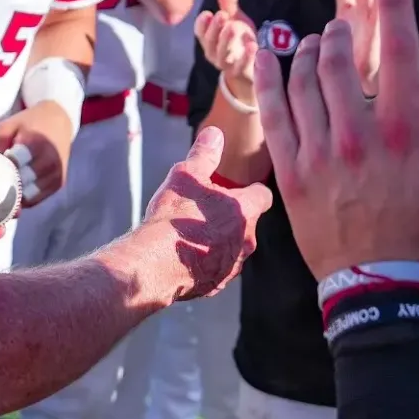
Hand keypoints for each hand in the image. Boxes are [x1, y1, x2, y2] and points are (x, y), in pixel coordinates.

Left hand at [0, 101, 74, 208]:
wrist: (60, 121)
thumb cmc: (30, 122)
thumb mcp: (9, 126)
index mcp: (36, 143)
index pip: (13, 166)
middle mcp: (50, 161)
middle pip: (21, 185)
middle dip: (3, 189)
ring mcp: (56, 174)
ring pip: (29, 197)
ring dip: (13, 198)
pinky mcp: (59, 183)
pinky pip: (37, 199)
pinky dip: (24, 199)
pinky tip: (13, 194)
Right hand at [137, 126, 272, 299]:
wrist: (155, 263)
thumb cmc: (173, 217)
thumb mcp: (186, 175)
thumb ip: (204, 154)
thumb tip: (215, 134)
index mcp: (245, 211)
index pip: (263, 196)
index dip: (252, 191)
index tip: (241, 189)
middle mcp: (246, 240)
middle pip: (248, 223)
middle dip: (231, 217)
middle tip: (206, 210)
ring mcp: (233, 265)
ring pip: (233, 248)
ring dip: (219, 240)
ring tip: (192, 233)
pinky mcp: (217, 285)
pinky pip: (217, 269)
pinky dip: (206, 262)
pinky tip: (185, 255)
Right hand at [192, 0, 258, 99]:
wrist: (250, 68)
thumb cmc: (239, 41)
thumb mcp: (235, 20)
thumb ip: (229, 5)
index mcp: (209, 39)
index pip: (200, 32)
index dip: (202, 23)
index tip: (208, 13)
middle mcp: (213, 52)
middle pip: (209, 41)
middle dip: (214, 28)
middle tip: (221, 14)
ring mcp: (225, 64)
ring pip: (221, 54)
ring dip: (226, 41)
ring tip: (233, 27)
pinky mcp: (239, 73)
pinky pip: (241, 66)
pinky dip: (246, 57)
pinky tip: (253, 45)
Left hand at [254, 0, 418, 278]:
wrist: (386, 288)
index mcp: (405, 128)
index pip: (398, 46)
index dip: (392, 1)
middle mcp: (358, 133)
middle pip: (339, 57)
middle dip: (341, 29)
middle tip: (343, 27)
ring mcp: (320, 153)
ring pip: (304, 80)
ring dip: (308, 51)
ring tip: (315, 44)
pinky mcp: (292, 173)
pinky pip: (274, 115)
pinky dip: (270, 80)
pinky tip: (269, 60)